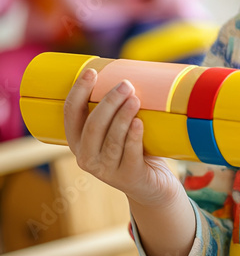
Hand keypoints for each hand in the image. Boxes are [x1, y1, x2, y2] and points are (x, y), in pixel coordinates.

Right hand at [63, 68, 182, 207]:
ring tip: (135, 99)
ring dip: (122, 116)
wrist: (153, 186)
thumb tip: (133, 70)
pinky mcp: (128, 177)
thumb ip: (119, 107)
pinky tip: (139, 124)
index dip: (78, 92)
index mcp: (79, 141)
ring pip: (111, 140)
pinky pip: (129, 155)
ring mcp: (107, 170)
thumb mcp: (120, 129)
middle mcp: (87, 157)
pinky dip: (133, 138)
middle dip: (108, 102)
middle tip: (126, 84)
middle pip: (93, 125)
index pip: (70, 114)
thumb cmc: (135, 149)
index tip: (92, 72)